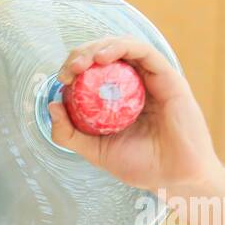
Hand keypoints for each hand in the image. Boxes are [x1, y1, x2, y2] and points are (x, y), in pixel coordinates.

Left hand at [48, 35, 222, 192]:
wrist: (173, 177)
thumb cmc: (139, 165)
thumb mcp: (94, 150)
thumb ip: (69, 133)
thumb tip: (52, 105)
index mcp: (116, 98)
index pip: (91, 72)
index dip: (73, 68)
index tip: (61, 80)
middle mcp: (133, 84)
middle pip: (104, 55)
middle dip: (81, 55)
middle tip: (69, 70)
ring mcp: (150, 78)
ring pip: (122, 47)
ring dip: (98, 48)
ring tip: (82, 63)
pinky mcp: (167, 76)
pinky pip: (144, 52)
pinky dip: (121, 47)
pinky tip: (103, 57)